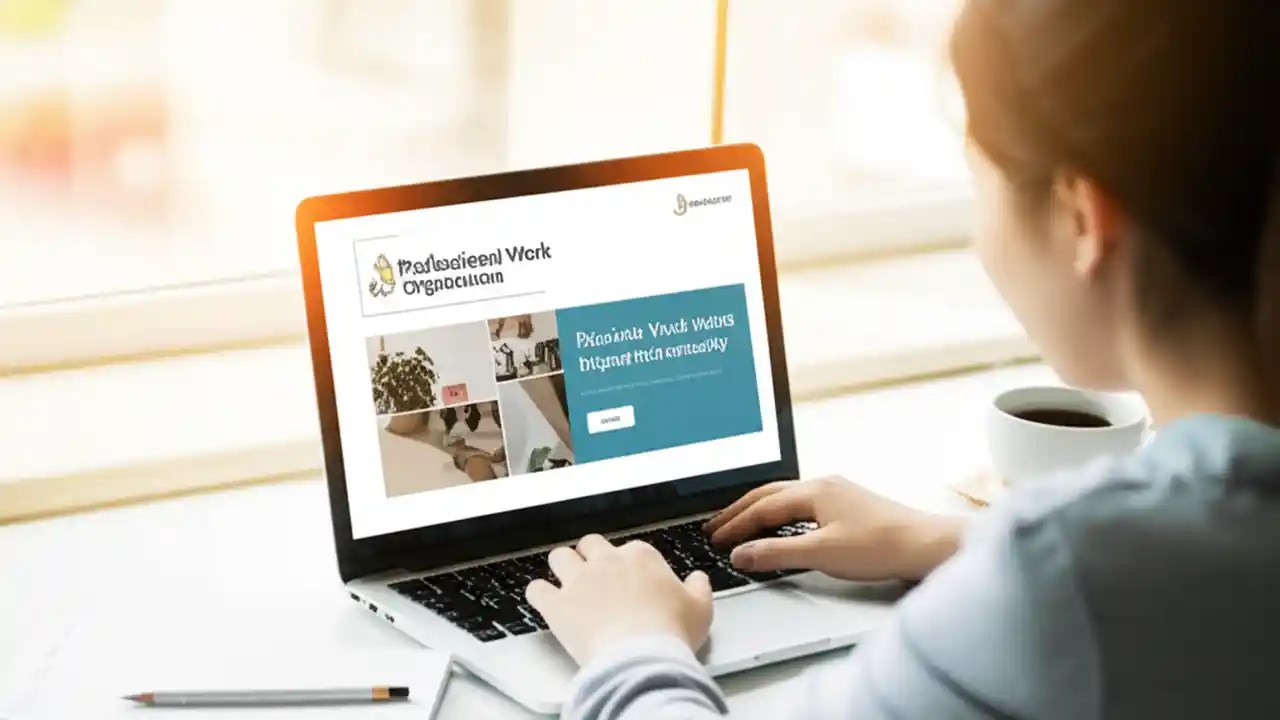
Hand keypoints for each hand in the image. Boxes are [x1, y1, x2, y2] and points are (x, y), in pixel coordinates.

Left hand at [527, 534, 712, 665]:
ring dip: (562, 567)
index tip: (632, 580)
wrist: (641, 656)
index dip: (629, 564)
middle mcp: (607, 562)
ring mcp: (579, 581)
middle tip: (596, 576)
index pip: (630, 549)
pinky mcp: (557, 605)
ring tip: (568, 583)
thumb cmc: (671, 633)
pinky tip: (545, 600)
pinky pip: (537, 589)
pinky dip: (539, 594)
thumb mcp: (701, 608)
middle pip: (590, 544)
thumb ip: (699, 588)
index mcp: (641, 557)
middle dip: (590, 556)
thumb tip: (698, 579)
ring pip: (560, 557)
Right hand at [705, 477, 963, 580]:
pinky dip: (780, 514)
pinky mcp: (849, 505)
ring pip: (786, 497)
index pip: (762, 508)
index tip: (715, 538)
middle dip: (739, 511)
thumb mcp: (820, 554)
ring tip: (739, 524)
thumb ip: (776, 554)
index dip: (735, 524)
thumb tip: (741, 553)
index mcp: (813, 491)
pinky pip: (802, 503)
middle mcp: (823, 485)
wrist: (924, 545)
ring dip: (759, 510)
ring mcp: (838, 492)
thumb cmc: (880, 547)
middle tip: (715, 526)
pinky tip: (780, 526)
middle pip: (769, 495)